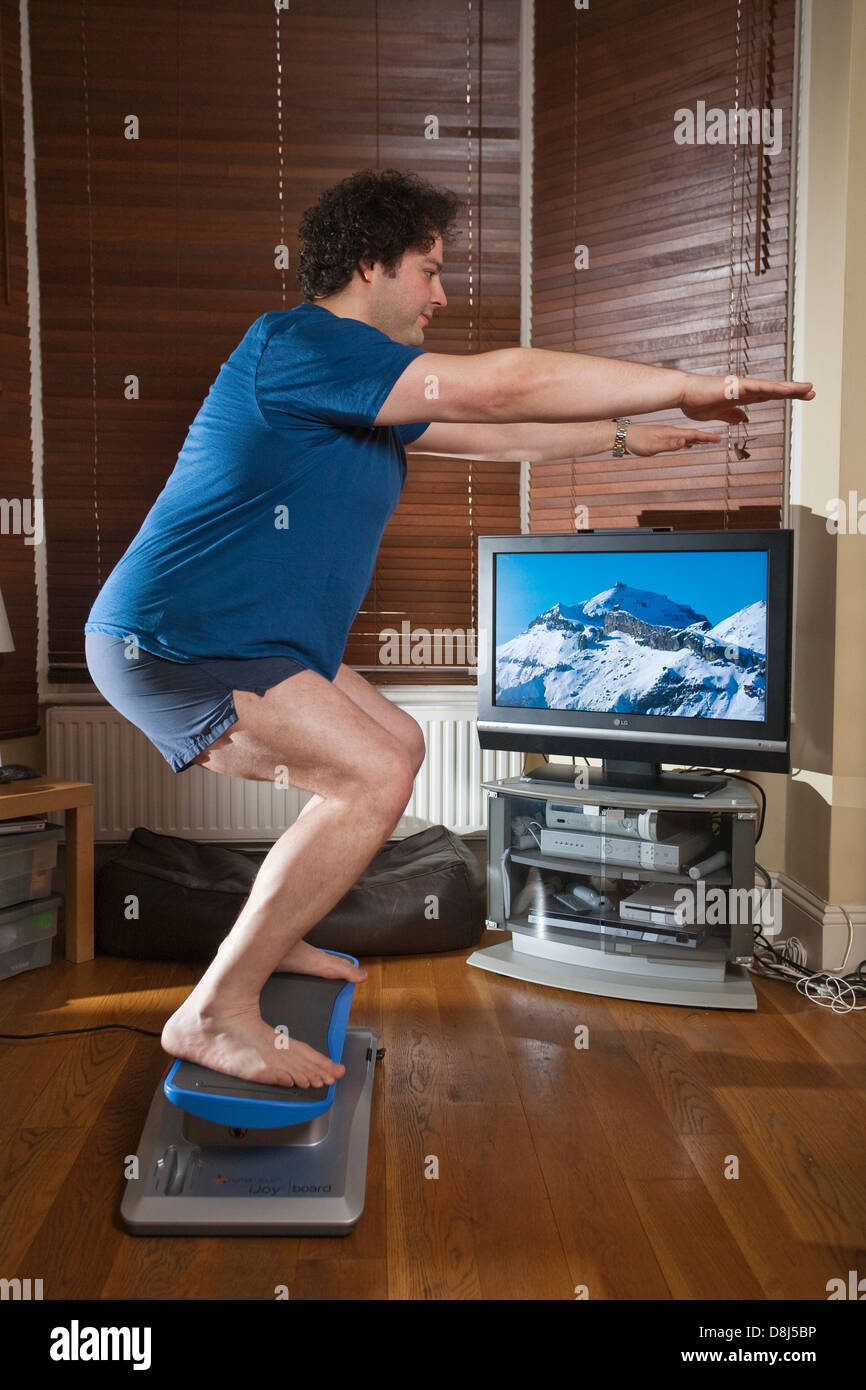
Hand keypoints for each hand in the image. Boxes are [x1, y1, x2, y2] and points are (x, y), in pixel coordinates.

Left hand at [623, 422, 723, 456]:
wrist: (623, 436)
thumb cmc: (637, 441)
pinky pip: (678, 440)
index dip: (706, 437)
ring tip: (706, 442)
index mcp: (671, 433)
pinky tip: (687, 444)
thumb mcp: (653, 446)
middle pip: (692, 434)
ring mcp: (666, 434)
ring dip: (697, 440)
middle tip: (717, 440)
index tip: (718, 439)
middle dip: (705, 437)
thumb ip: (670, 444)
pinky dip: (686, 442)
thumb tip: (685, 442)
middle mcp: (670, 432)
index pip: (693, 434)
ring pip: (686, 437)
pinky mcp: (661, 438)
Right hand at [680, 373, 814, 424]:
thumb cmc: (695, 402)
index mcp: (741, 396)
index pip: (768, 396)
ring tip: (808, 389)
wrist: (683, 394)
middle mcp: (745, 389)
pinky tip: (787, 389)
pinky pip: (760, 387)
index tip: (800, 397)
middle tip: (812, 393)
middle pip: (774, 390)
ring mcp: (742, 386)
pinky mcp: (737, 386)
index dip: (784, 396)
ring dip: (790, 388)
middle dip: (794, 391)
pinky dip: (774, 388)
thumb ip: (731, 415)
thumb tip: (743, 418)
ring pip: (771, 387)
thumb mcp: (717, 414)